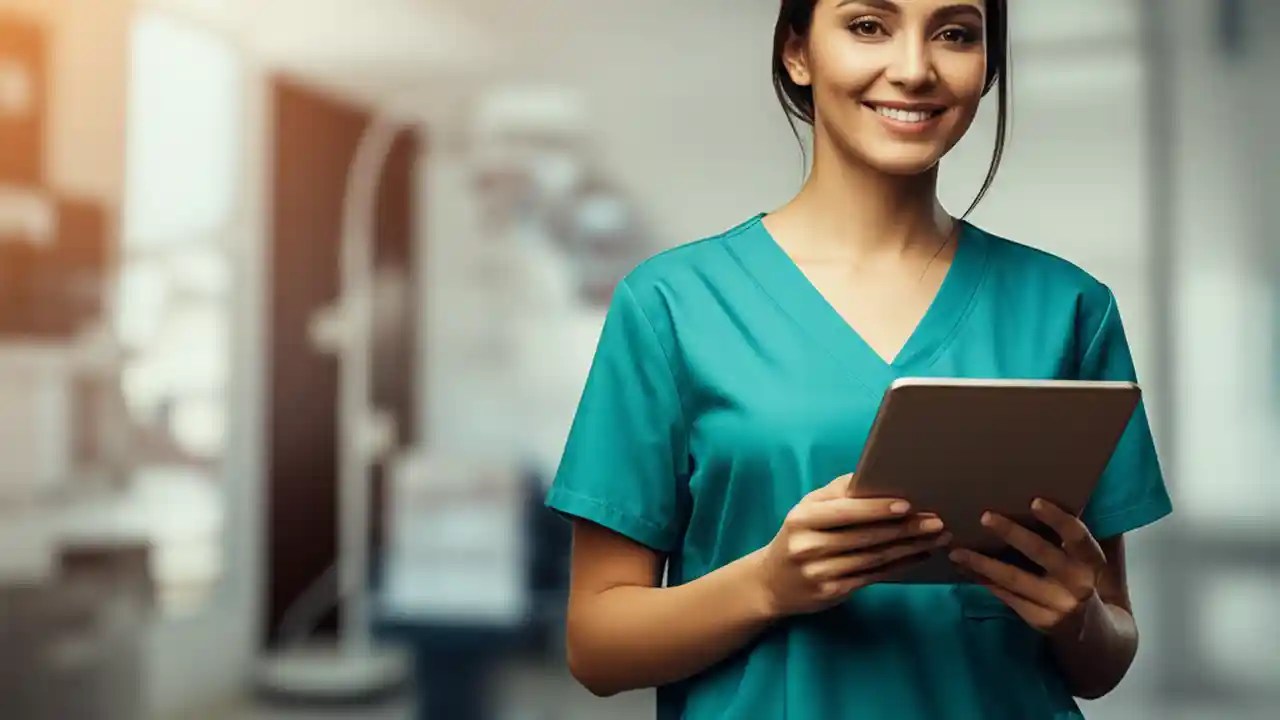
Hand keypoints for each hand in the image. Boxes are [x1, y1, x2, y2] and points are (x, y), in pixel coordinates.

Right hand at [753, 474, 951, 617]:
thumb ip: (838, 493)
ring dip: (910, 547)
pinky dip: (901, 566)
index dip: (877, 508)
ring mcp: (820, 572)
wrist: (772, 582)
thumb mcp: (808, 510)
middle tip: (936, 520)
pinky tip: (920, 556)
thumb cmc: (799, 536)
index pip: (845, 511)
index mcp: (803, 518)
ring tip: (937, 537)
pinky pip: (874, 576)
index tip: (908, 504)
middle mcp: (808, 545)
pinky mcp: (832, 592)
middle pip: (865, 536)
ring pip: (874, 558)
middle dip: (905, 528)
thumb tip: (878, 473)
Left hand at [948, 498, 1106, 638]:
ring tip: (956, 550)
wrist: (1093, 632)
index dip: (1057, 519)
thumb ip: (1073, 536)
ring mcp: (1055, 604)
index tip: (1034, 501)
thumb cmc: (1083, 579)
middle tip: (984, 516)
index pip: (1077, 536)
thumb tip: (1052, 493)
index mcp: (1091, 561)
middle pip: (1041, 554)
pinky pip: (1004, 595)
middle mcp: (1076, 583)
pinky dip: (982, 580)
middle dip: (1012, 534)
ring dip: (982, 563)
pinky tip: (962, 567)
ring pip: (1014, 579)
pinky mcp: (1037, 618)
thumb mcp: (1090, 559)